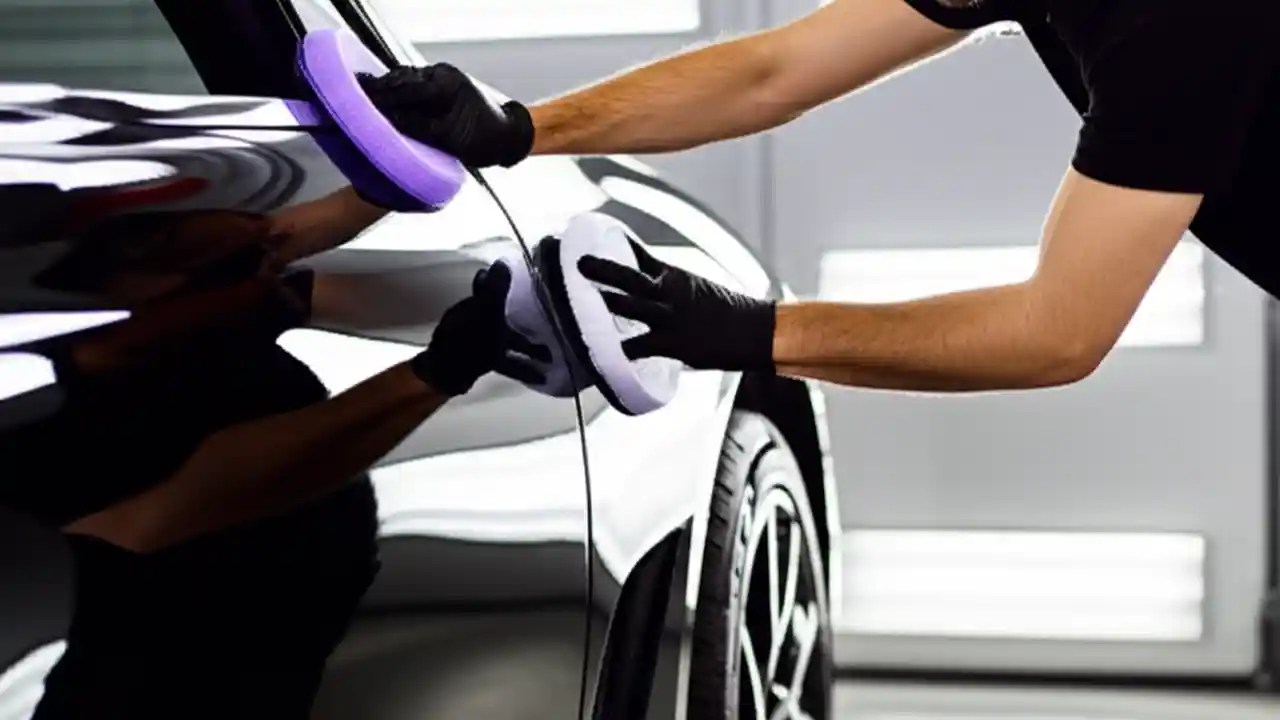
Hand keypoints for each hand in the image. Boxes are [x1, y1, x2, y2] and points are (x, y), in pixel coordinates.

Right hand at [359, 64, 533, 168]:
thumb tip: (392, 121)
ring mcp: (443, 77)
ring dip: (388, 91)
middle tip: (356, 100)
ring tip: (366, 100)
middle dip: (380, 91)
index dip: (381, 98)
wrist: (510, 136)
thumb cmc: (486, 138)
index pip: (405, 89)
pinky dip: (401, 94)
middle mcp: (443, 75)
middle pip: (402, 80)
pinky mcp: (443, 85)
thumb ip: (420, 127)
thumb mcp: (451, 138)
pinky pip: (416, 87)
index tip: (362, 105)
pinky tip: (388, 103)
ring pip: (407, 81)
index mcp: (446, 84)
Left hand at [411, 262, 549, 395]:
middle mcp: (475, 322)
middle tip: (550, 327)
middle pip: (505, 319)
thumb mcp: (486, 311)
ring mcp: (478, 344)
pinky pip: (507, 363)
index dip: (504, 285)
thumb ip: (495, 289)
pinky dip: (523, 369)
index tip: (526, 285)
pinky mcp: (482, 364)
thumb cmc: (469, 339)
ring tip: (552, 360)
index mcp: (475, 306)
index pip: (490, 289)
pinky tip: (540, 377)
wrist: (447, 375)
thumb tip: (501, 262)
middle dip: (527, 325)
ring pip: (509, 343)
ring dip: (530, 351)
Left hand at [577, 240, 776, 371]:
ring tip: (586, 303)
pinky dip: (623, 350)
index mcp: (674, 276)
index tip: (593, 239)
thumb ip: (672, 290)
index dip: (615, 247)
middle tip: (580, 263)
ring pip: (630, 306)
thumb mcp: (698, 290)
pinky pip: (640, 346)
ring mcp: (669, 317)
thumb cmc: (729, 312)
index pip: (639, 255)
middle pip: (629, 276)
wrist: (754, 330)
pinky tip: (608, 354)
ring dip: (608, 302)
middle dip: (602, 269)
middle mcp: (669, 293)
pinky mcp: (673, 343)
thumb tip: (652, 293)